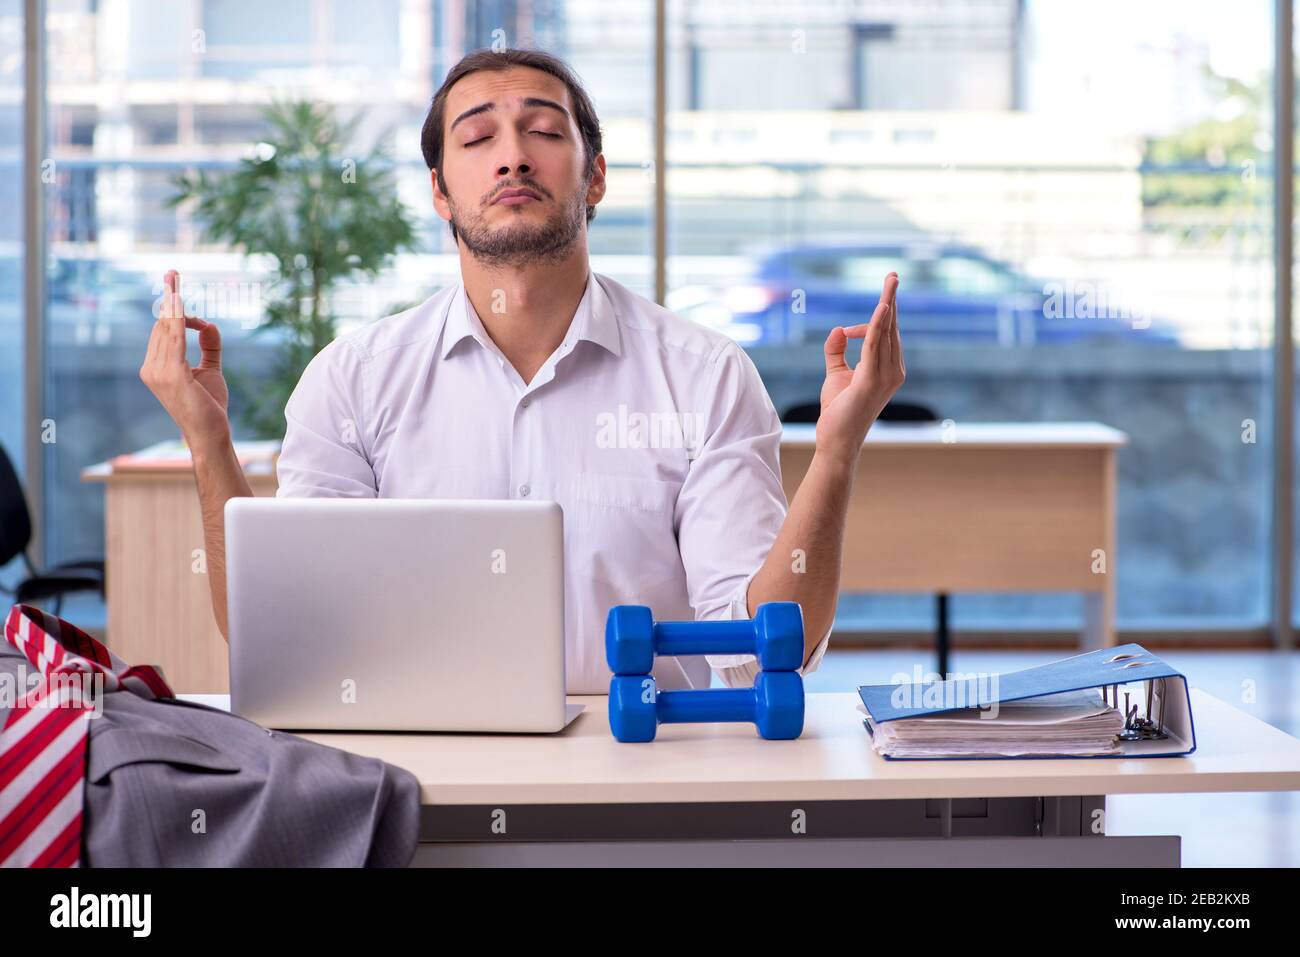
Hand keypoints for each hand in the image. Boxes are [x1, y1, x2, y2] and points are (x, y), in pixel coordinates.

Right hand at [139, 270, 230, 451]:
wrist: (210, 434)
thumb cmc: (209, 406)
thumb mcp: (210, 370)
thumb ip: (209, 346)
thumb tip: (208, 322)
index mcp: (155, 367)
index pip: (163, 331)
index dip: (170, 308)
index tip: (172, 283)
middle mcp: (151, 368)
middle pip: (162, 325)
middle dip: (169, 298)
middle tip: (173, 271)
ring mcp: (158, 372)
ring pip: (167, 328)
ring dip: (172, 303)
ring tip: (173, 278)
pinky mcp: (171, 374)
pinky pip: (174, 339)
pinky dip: (176, 319)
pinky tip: (179, 303)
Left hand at [815, 272, 904, 467]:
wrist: (837, 441)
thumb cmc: (838, 411)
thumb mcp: (836, 374)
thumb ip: (836, 351)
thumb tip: (839, 328)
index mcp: (888, 368)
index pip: (885, 334)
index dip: (873, 319)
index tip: (847, 329)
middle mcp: (894, 371)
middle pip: (892, 327)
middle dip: (891, 299)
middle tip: (893, 274)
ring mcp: (886, 376)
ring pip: (886, 332)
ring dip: (888, 304)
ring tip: (891, 281)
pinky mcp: (872, 380)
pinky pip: (876, 346)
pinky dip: (877, 326)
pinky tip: (881, 307)